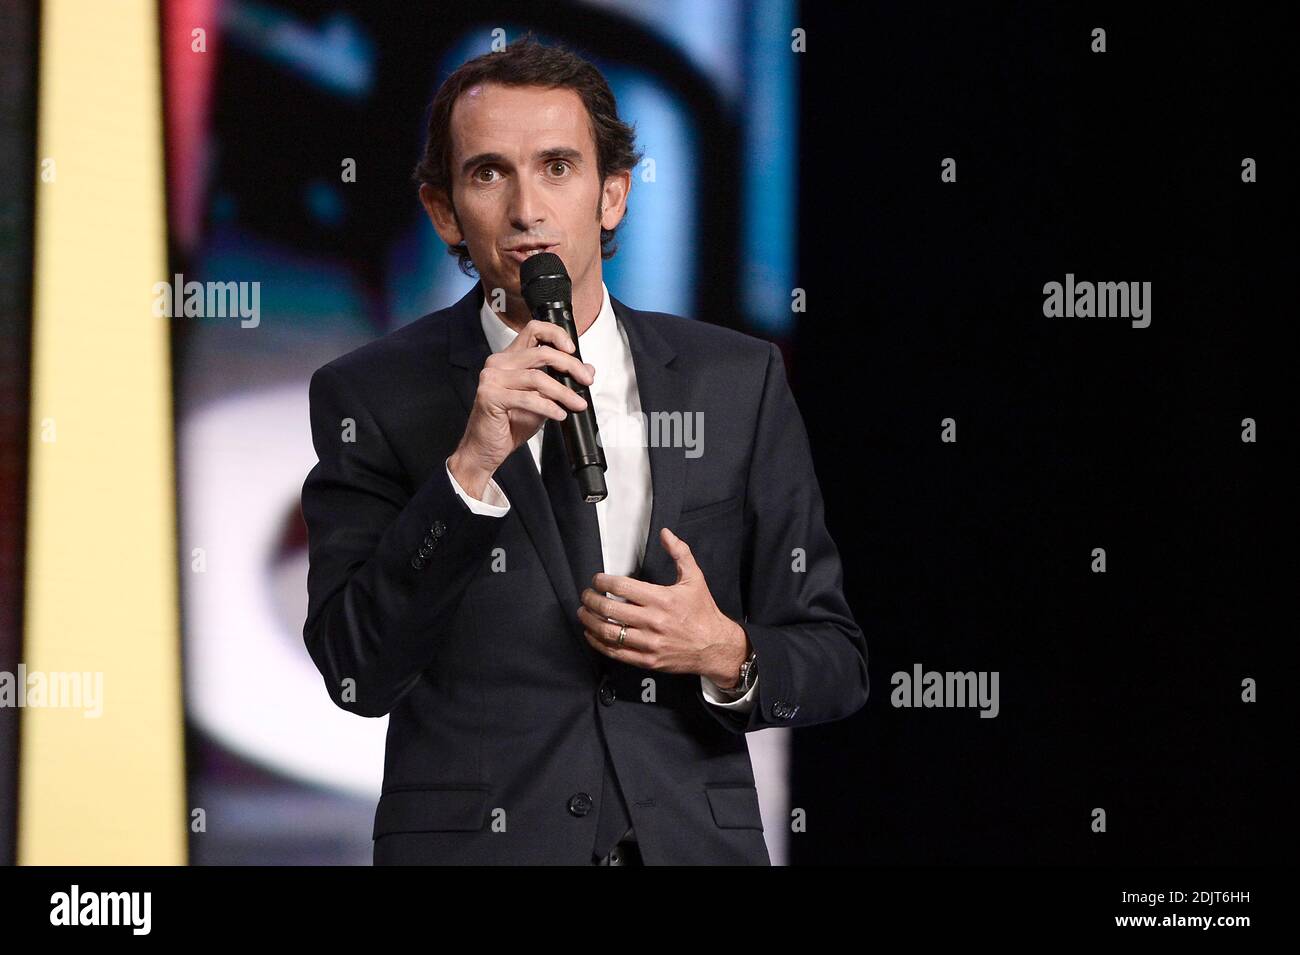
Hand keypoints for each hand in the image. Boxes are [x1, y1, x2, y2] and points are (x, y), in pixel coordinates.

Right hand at [449, 319, 594, 497]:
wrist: (486, 450)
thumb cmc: (511, 424)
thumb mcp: (543, 400)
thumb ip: (560, 382)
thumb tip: (588, 369)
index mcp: (509, 358)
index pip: (533, 330)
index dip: (556, 334)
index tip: (573, 349)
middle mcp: (498, 363)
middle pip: (542, 353)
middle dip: (570, 366)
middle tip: (587, 381)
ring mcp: (491, 378)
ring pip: (538, 377)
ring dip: (563, 392)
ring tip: (577, 404)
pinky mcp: (490, 396)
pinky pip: (528, 398)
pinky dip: (548, 407)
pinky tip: (559, 415)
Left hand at [578, 527, 748, 685]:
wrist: (714, 646)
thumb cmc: (703, 612)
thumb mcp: (695, 578)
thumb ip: (680, 553)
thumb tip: (666, 534)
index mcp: (662, 599)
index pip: (621, 587)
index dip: (602, 581)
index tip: (597, 580)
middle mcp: (653, 621)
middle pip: (609, 609)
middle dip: (591, 600)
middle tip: (586, 595)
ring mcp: (649, 642)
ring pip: (608, 632)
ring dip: (590, 621)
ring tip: (584, 613)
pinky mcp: (647, 660)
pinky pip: (616, 652)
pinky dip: (598, 642)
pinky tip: (592, 634)